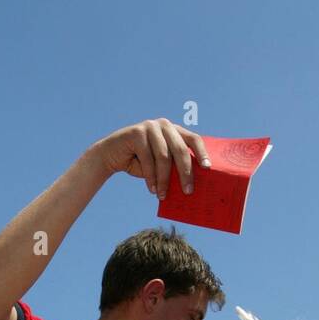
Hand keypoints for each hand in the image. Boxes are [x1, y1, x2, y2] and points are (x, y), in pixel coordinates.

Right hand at [86, 118, 211, 200]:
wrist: (110, 156)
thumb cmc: (140, 162)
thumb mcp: (160, 165)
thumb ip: (173, 167)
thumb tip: (191, 185)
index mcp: (174, 130)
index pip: (194, 139)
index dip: (202, 153)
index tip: (208, 168)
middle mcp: (164, 125)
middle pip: (180, 149)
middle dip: (185, 173)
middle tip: (188, 191)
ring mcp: (150, 126)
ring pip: (163, 157)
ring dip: (164, 179)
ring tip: (163, 195)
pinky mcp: (136, 132)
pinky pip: (148, 159)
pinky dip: (150, 177)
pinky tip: (152, 189)